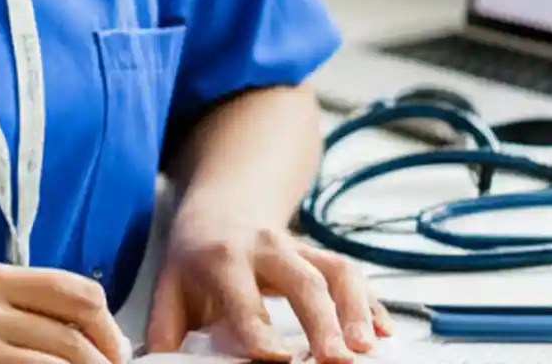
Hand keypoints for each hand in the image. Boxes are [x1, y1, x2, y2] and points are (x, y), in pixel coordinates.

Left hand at [145, 204, 393, 363]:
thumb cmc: (197, 254)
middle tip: (337, 360)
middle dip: (323, 321)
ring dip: (357, 309)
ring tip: (369, 348)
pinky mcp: (320, 254)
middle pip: (302, 280)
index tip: (280, 358)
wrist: (223, 204)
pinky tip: (386, 331)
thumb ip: (166, 328)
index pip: (242, 296)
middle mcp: (265, 248)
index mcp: (221, 258)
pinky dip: (372, 302)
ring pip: (336, 271)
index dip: (259, 328)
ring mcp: (299, 248)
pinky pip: (352, 273)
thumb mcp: (170, 285)